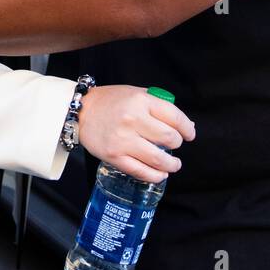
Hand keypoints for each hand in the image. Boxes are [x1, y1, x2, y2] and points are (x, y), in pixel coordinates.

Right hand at [75, 86, 195, 183]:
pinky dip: (155, 176)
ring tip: (174, 164)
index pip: (175, 117)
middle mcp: (133, 120)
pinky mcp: (114, 157)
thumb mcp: (136, 93)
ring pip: (158, 158)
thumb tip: (185, 125)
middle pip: (169, 138)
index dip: (187, 129)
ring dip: (171, 164)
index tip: (189, 134)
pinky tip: (160, 174)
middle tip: (175, 145)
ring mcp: (123, 140)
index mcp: (141, 101)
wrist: (81, 111)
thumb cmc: (111, 101)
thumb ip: (159, 105)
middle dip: (177, 144)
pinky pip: (141, 171)